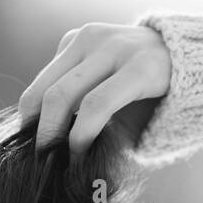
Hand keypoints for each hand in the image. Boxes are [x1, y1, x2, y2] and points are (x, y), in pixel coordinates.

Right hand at [17, 23, 171, 156]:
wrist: (168, 50)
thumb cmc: (158, 98)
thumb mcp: (147, 121)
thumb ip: (116, 139)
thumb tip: (77, 167)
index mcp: (140, 68)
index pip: (96, 105)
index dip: (79, 137)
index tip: (73, 162)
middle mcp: (112, 46)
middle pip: (61, 93)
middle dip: (47, 131)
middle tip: (43, 158)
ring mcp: (90, 36)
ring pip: (44, 82)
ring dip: (33, 116)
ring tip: (38, 141)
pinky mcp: (74, 35)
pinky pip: (48, 73)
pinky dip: (43, 99)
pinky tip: (51, 116)